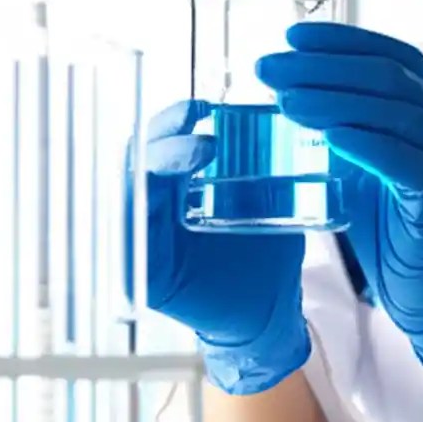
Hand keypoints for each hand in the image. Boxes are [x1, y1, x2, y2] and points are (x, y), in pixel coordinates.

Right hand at [125, 100, 309, 394]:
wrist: (271, 316)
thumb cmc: (268, 258)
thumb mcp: (272, 203)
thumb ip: (269, 169)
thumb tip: (290, 115)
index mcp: (177, 191)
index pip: (160, 143)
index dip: (173, 119)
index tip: (204, 105)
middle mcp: (154, 212)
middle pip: (139, 158)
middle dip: (163, 131)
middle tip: (196, 115)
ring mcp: (144, 243)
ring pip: (132, 189)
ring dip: (160, 161)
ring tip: (201, 149)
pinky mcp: (145, 276)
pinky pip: (133, 237)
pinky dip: (148, 211)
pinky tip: (173, 194)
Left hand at [257, 22, 422, 380]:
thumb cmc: (392, 227)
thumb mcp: (361, 165)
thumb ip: (339, 129)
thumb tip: (282, 96)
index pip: (392, 56)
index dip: (343, 41)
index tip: (292, 37)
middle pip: (389, 78)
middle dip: (324, 67)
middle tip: (269, 68)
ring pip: (397, 115)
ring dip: (336, 100)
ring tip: (284, 99)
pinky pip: (408, 165)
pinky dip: (368, 145)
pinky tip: (329, 136)